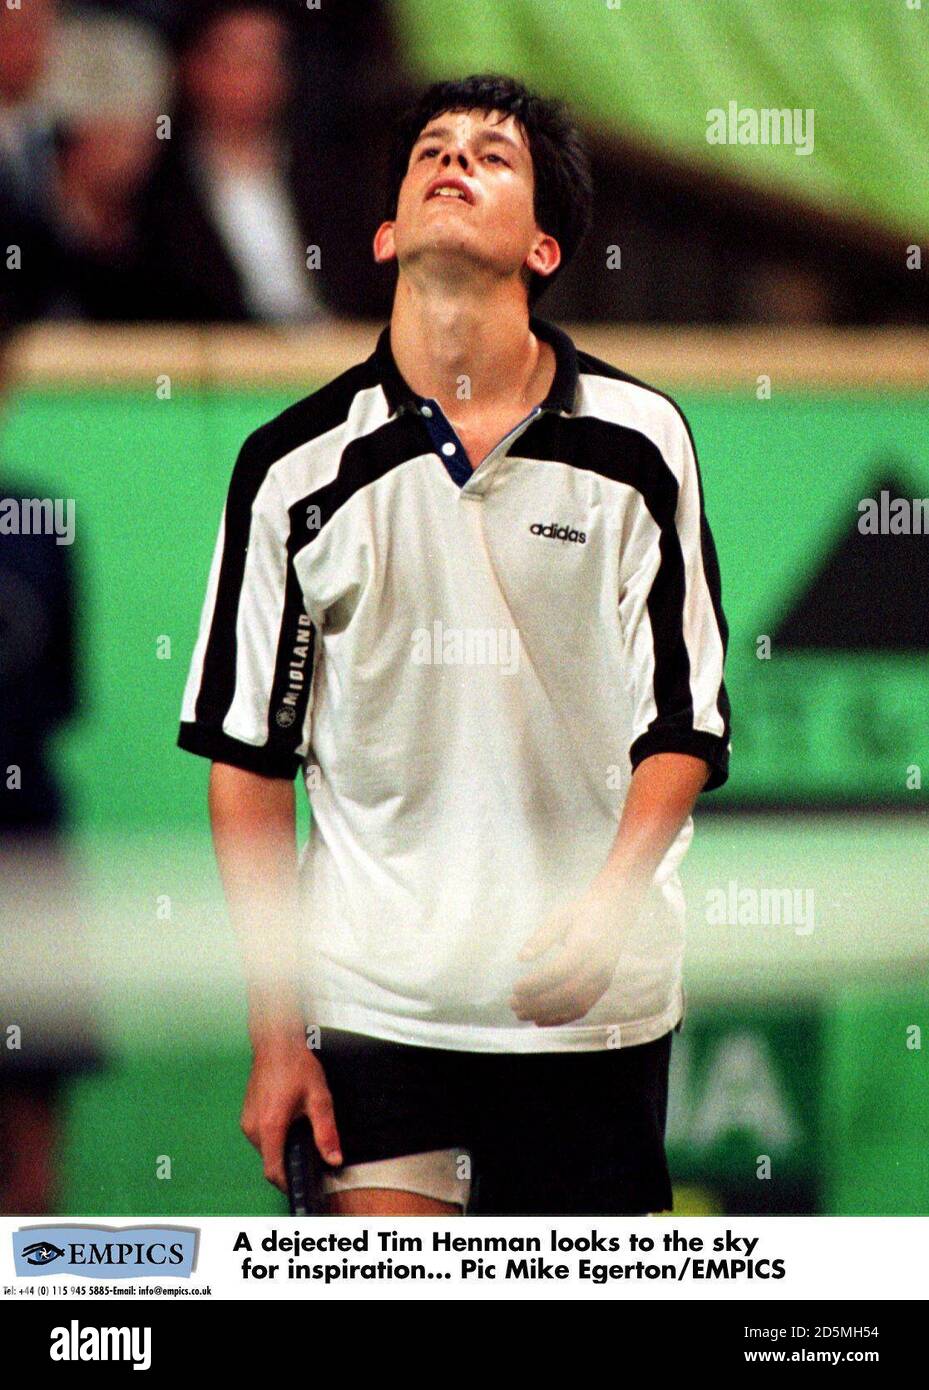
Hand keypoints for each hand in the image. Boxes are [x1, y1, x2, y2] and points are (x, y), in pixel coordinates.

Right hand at [240, 1027, 342, 1191]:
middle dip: (290, 1164)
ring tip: (302, 1133)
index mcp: (270, 1126)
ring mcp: (247, 1121)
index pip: (273, 1171)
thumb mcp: (319, 1099)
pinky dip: (275, 1138)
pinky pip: (261, 1138)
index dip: (288, 1183)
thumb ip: (326, 1133)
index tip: (304, 1185)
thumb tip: (334, 1159)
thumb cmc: (296, 1066)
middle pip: (270, 1162)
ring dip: (282, 1150)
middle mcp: (253, 1128)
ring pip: (265, 1150)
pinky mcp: (247, 1116)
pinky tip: (290, 1123)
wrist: (276, 1043)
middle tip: (312, 1156)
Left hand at [510, 880, 642, 1026]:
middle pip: (567, 992)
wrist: (615, 913)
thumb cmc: (583, 913)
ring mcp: (603, 978)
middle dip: (538, 1002)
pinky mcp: (602, 987)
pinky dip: (561, 1018)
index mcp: (587, 944)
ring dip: (546, 1013)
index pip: (560, 970)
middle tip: (512, 1003)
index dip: (537, 983)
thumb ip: (542, 937)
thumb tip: (521, 958)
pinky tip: (540, 1021)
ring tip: (521, 1013)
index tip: (515, 987)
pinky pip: (583, 1008)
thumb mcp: (560, 916)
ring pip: (575, 1004)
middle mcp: (598, 965)